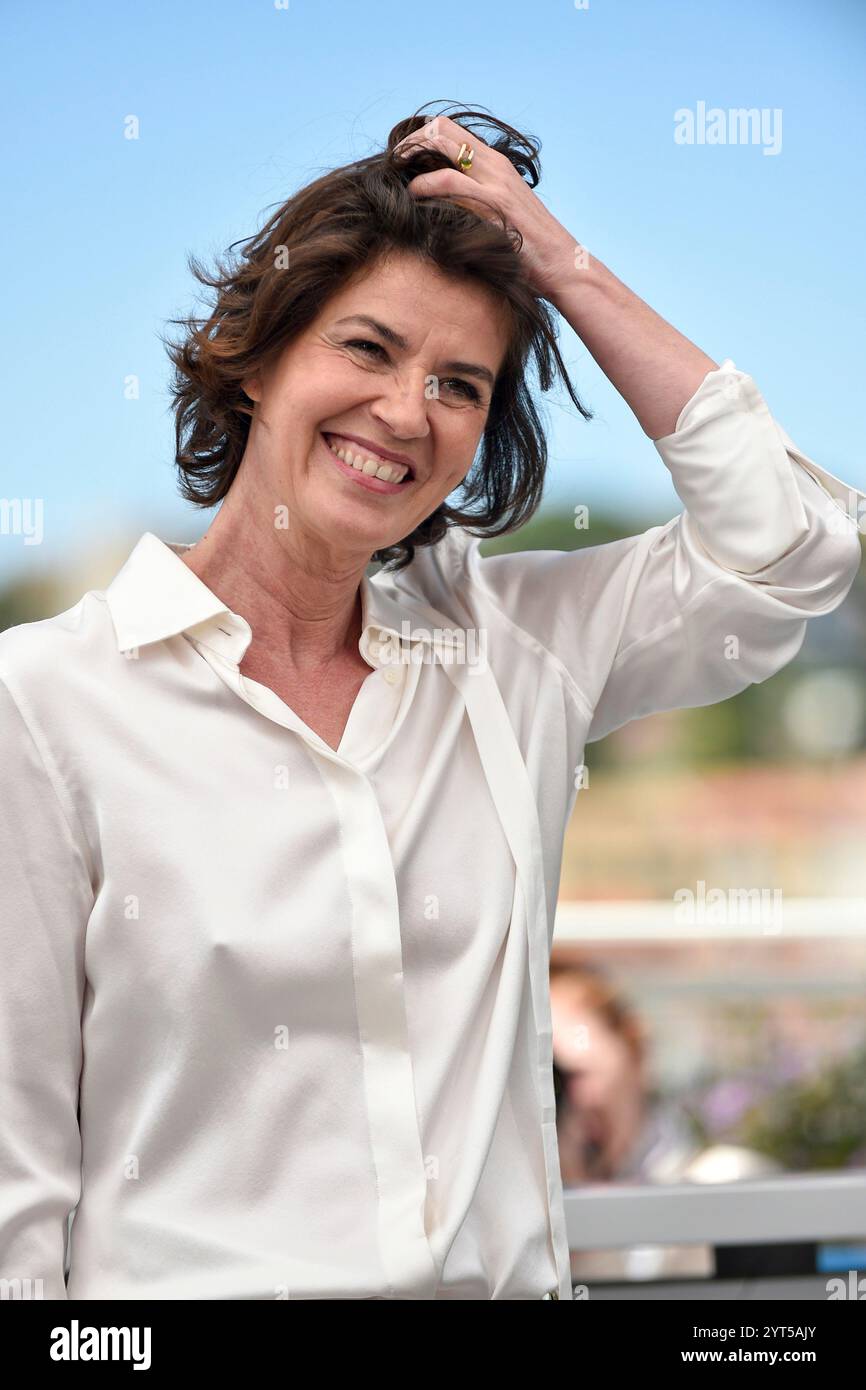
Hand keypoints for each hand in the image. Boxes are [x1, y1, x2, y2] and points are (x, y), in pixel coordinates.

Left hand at [393, 115, 577, 301]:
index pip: (453, 131)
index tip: (405, 159)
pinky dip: (424, 186)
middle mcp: (495, 165)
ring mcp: (495, 182)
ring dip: (411, 156)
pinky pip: (449, 182)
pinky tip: (414, 197)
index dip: (423, 137)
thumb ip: (478, 202)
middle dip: (411, 141)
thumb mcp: (503, 214)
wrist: (562, 265)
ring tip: (397, 176)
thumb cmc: (530, 249)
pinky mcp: (493, 204)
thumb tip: (446, 208)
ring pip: (443, 145)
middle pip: (443, 128)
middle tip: (393, 163)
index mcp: (497, 164)